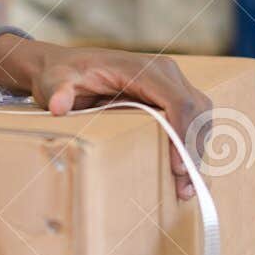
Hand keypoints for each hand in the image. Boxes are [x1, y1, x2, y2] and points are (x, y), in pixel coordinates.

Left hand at [0, 34, 212, 199]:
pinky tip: (184, 172)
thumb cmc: (62, 75)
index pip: (177, 100)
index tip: (178, 166)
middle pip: (196, 110)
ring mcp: (169, 82)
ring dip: (197, 151)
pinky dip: (192, 144)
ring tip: (186, 188)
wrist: (64, 67)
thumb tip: (58, 106)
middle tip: (184, 188)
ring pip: (200, 116)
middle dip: (193, 150)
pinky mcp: (168, 95)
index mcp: (140, 68)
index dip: (183, 134)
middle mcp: (162, 72)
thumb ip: (57, 91)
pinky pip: (192, 119)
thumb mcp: (54, 81)